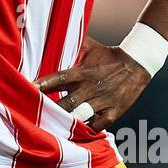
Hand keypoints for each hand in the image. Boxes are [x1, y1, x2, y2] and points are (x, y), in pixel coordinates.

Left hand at [34, 37, 150, 132]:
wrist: (138, 63)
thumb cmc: (109, 54)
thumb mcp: (90, 47)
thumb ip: (72, 44)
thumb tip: (54, 34)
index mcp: (82, 72)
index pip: (59, 79)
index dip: (43, 85)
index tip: (29, 89)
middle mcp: (90, 88)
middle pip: (66, 103)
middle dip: (51, 110)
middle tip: (36, 116)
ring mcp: (102, 101)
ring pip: (80, 116)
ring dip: (66, 122)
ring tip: (52, 128)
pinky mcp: (114, 111)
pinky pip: (98, 126)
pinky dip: (87, 130)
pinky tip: (75, 134)